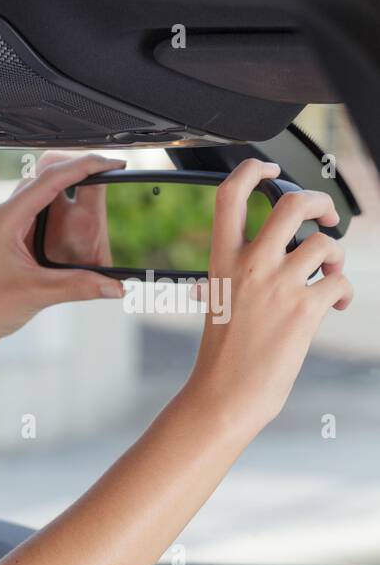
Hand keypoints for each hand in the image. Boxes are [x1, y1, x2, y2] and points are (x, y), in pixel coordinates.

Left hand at [0, 152, 126, 353]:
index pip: (53, 177)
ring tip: (100, 185)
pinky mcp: (13, 242)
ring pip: (43, 193)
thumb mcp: (36, 293)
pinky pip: (40, 214)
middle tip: (111, 171)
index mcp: (8, 217)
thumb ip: (78, 286)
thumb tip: (115, 286)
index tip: (114, 163)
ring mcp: (9, 227)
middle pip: (48, 176)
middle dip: (80, 168)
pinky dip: (61, 209)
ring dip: (70, 187)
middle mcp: (8, 216)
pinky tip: (78, 218)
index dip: (86, 166)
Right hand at [181, 158, 352, 431]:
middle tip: (325, 218)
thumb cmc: (223, 354)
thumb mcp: (220, 301)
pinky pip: (341, 282)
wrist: (226, 395)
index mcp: (221, 261)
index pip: (229, 195)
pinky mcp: (304, 309)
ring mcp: (278, 285)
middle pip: (292, 202)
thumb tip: (274, 255)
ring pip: (325, 243)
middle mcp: (250, 266)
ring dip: (337, 257)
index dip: (253, 170)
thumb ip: (240, 271)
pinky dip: (344, 292)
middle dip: (319, 203)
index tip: (269, 169)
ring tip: (330, 276)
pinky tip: (333, 307)